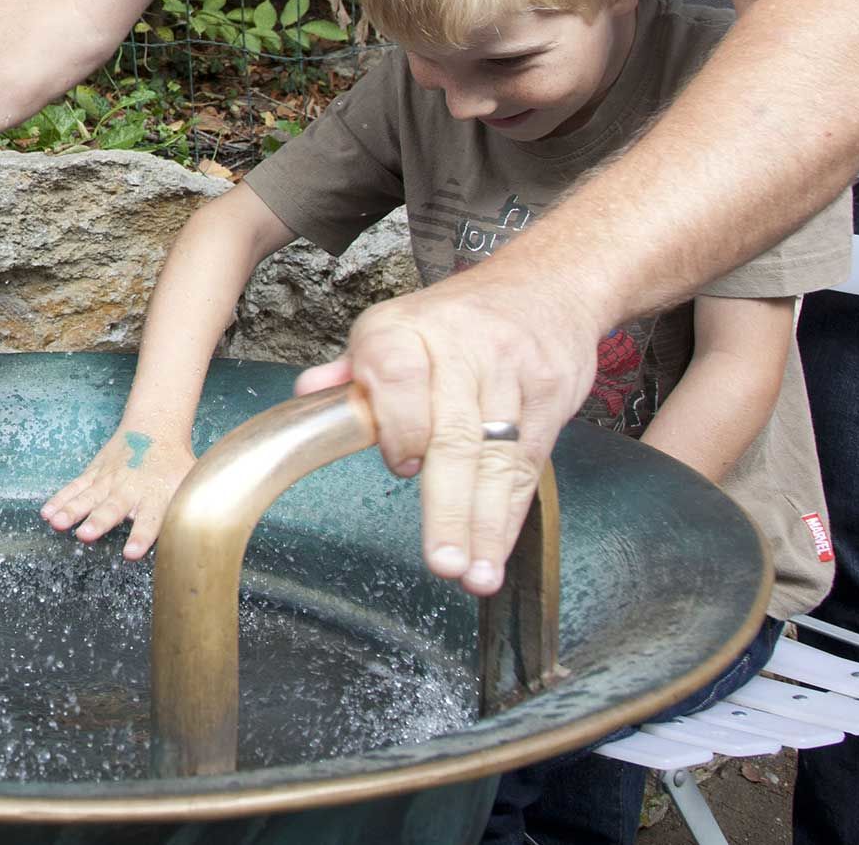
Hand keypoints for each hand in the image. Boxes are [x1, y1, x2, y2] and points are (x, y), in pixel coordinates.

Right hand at [40, 428, 195, 559]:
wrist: (155, 428)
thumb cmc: (175, 465)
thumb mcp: (191, 485)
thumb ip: (193, 510)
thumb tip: (204, 538)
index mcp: (156, 496)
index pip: (150, 520)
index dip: (140, 537)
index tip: (131, 553)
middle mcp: (130, 490)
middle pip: (112, 508)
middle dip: (98, 522)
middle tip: (86, 535)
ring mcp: (109, 480)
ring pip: (88, 497)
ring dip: (72, 510)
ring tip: (57, 523)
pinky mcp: (94, 474)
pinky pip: (75, 487)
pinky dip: (61, 499)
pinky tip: (47, 512)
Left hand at [297, 260, 598, 595]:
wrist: (545, 283)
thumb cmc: (455, 317)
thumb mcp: (394, 328)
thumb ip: (353, 373)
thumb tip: (307, 398)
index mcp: (405, 328)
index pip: (397, 375)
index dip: (400, 426)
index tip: (402, 467)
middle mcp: (460, 347)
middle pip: (454, 434)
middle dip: (448, 506)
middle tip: (441, 562)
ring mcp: (511, 373)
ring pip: (496, 459)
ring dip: (485, 525)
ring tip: (472, 575)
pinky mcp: (551, 395)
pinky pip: (528, 464)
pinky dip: (511, 514)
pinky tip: (497, 552)